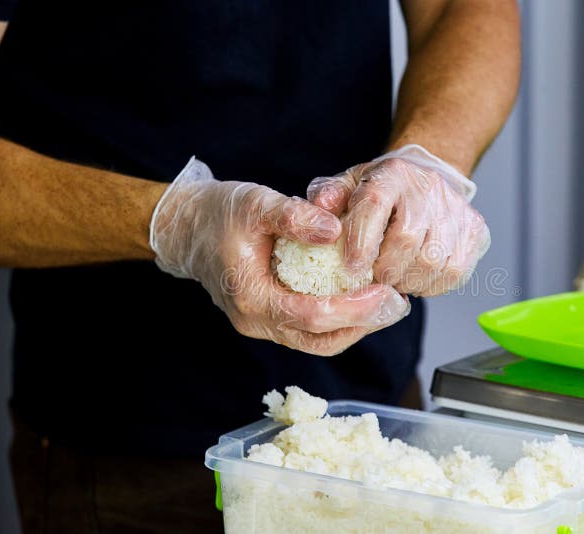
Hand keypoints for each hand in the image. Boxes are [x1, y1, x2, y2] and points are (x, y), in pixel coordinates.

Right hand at [149, 158, 409, 355]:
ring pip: (318, 341)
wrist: (187, 228)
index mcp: (251, 298)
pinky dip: (339, 320)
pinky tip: (362, 299)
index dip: (353, 309)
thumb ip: (294, 216)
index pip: (312, 317)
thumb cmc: (219, 214)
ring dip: (355, 327)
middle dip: (363, 325)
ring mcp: (263, 324)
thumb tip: (335, 230)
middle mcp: (256, 321)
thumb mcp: (255, 203)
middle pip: (320, 341)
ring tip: (387, 304)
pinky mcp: (271, 317)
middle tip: (397, 304)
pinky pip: (310, 330)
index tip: (385, 293)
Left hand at [307, 145, 489, 296]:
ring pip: (433, 262)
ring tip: (395, 277)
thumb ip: (328, 196)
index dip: (361, 242)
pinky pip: (455, 273)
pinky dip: (431, 285)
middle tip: (375, 277)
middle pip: (407, 240)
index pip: (375, 205)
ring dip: (408, 280)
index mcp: (392, 174)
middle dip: (386, 269)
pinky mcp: (477, 232)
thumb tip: (319, 208)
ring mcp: (457, 210)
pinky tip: (417, 277)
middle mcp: (429, 188)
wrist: (428, 179)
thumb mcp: (349, 185)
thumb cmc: (382, 191)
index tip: (352, 270)